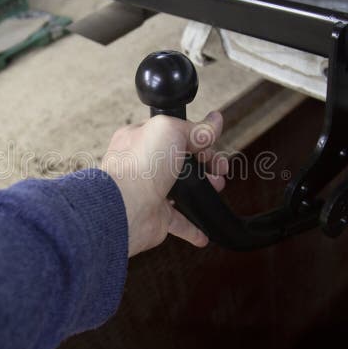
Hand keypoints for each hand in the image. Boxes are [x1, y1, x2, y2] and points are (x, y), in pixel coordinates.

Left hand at [101, 111, 227, 256]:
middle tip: (220, 168)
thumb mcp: (171, 131)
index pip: (174, 134)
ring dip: (203, 189)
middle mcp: (144, 164)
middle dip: (206, 164)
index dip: (196, 138)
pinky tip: (206, 228)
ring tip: (218, 188)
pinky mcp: (157, 216)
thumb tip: (215, 120)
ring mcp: (150, 190)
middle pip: (182, 161)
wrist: (127, 207)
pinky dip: (194, 226)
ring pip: (183, 189)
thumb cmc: (140, 166)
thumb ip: (195, 128)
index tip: (213, 144)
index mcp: (142, 138)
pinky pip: (180, 221)